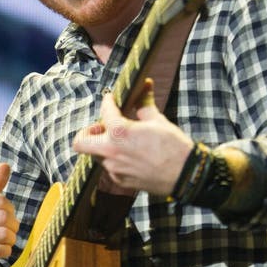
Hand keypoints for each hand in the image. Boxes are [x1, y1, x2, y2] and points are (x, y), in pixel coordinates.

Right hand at [0, 163, 19, 266]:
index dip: (10, 208)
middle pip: (3, 217)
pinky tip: (3, 250)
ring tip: (8, 240)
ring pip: (3, 235)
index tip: (9, 216)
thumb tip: (6, 165)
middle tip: (12, 230)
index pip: (0, 200)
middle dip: (13, 225)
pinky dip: (6, 251)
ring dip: (12, 239)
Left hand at [73, 79, 192, 196]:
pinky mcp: (120, 180)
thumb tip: (144, 86)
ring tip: (121, 140)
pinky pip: (109, 167)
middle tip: (102, 127)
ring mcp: (114, 169)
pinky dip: (115, 159)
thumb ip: (144, 104)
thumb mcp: (158, 120)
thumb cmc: (174, 147)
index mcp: (119, 132)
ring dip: (103, 145)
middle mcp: (111, 152)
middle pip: (80, 142)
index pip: (104, 111)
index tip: (111, 99)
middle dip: (87, 132)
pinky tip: (131, 155)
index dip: (108, 101)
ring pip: (96, 155)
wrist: (186, 175)